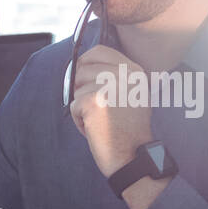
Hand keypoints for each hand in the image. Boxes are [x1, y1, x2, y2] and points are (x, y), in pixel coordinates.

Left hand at [69, 44, 153, 177]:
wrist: (134, 157)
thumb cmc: (129, 130)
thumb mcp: (132, 95)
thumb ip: (114, 76)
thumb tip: (81, 65)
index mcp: (134, 71)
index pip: (99, 51)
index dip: (85, 62)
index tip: (83, 76)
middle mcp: (124, 74)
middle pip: (83, 69)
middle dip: (82, 89)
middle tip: (98, 109)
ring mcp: (109, 87)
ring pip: (77, 89)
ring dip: (82, 108)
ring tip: (101, 121)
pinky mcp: (94, 101)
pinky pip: (73, 106)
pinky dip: (80, 122)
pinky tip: (96, 130)